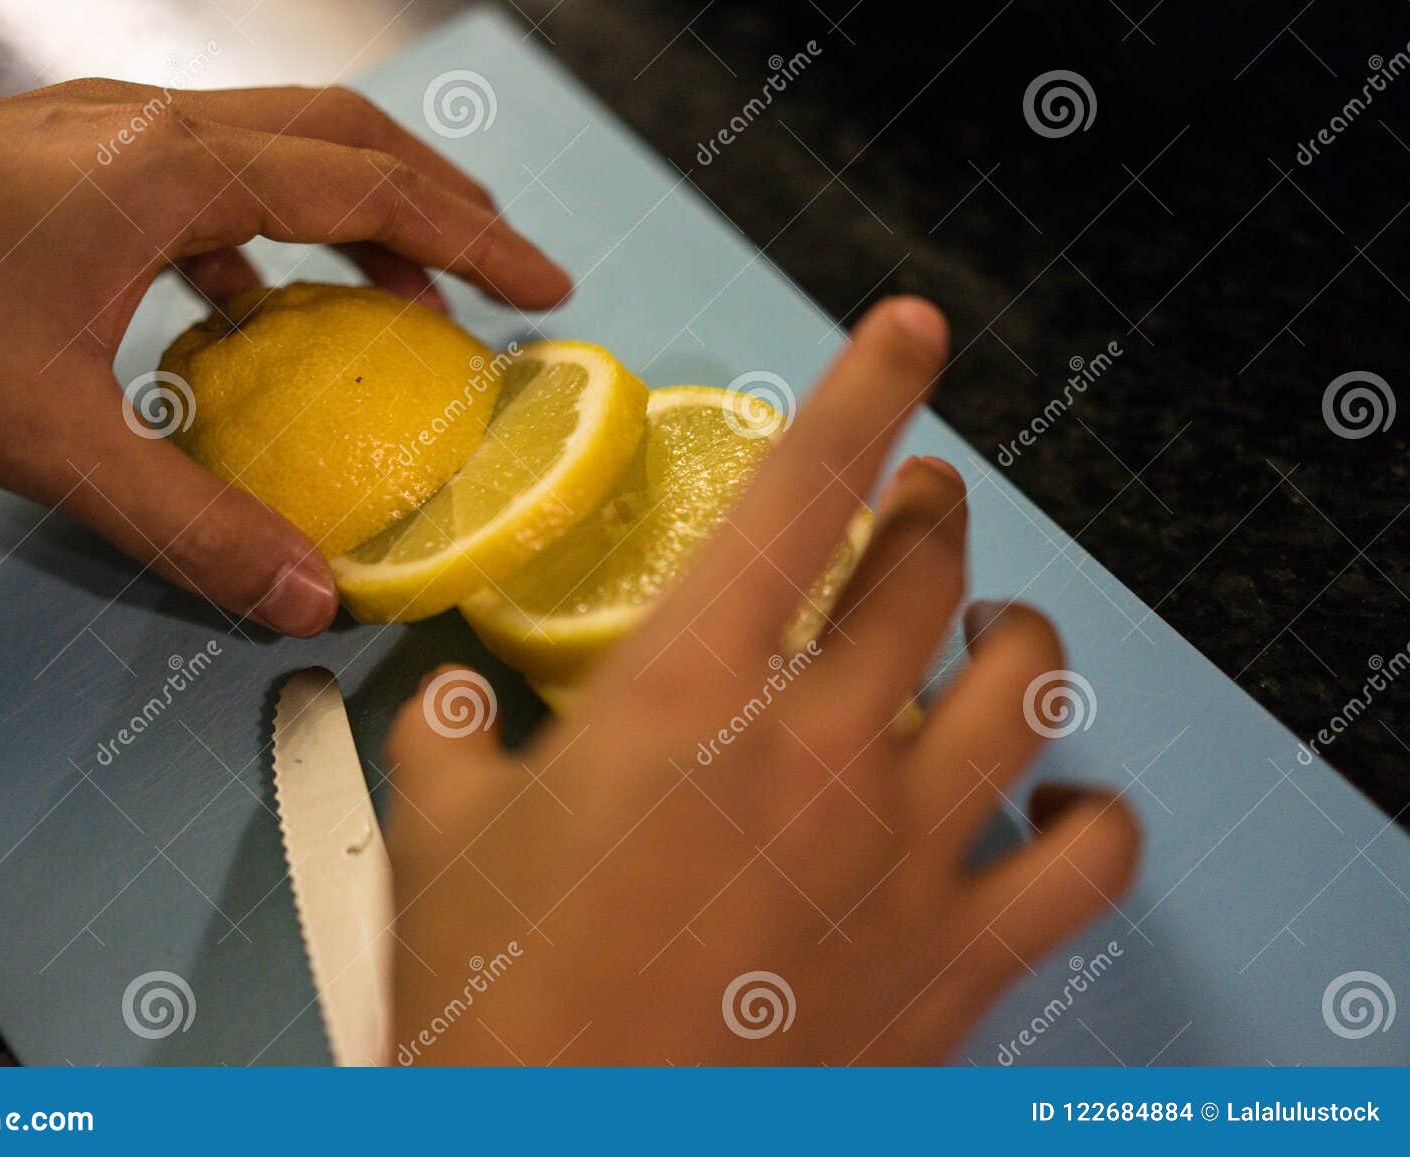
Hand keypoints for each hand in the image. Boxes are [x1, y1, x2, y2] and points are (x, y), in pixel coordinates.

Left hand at [0, 80, 570, 634]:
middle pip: (341, 137)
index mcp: (167, 171)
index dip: (474, 239)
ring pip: (275, 147)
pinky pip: (205, 180)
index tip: (545, 287)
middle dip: (439, 202)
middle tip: (504, 271)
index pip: (368, 187)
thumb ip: (188, 521)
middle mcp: (147, 129)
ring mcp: (101, 135)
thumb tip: (301, 595)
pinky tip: (255, 307)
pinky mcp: (64, 163)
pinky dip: (266, 236)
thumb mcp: (47, 438)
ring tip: (406, 294)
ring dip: (357, 212)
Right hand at [385, 297, 1140, 1064]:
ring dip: (1012, 630)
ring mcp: (901, 847)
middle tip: (920, 509)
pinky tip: (1056, 795)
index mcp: (687, 691)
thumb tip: (445, 696)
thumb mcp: (437, 841)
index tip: (908, 330)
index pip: (799, 493)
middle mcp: (817, 746)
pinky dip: (1089, 807)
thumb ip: (443, 736)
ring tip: (988, 626)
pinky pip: (1090, 852)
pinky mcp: (957, 953)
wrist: (565, 1153)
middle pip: (928, 567)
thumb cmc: (499, 1008)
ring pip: (1023, 679)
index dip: (863, 389)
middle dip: (933, 514)